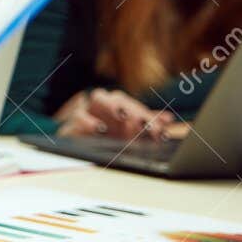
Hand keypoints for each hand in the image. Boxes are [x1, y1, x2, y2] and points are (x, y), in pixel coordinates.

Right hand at [54, 88, 172, 139]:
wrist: (79, 145)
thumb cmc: (108, 136)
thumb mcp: (131, 133)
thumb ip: (148, 124)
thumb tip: (168, 119)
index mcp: (114, 104)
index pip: (129, 103)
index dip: (144, 114)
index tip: (157, 129)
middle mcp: (102, 104)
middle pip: (117, 97)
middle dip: (130, 108)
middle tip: (144, 123)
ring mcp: (87, 110)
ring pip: (98, 98)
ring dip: (112, 107)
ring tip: (124, 117)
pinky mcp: (73, 123)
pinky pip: (80, 116)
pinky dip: (89, 122)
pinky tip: (100, 130)